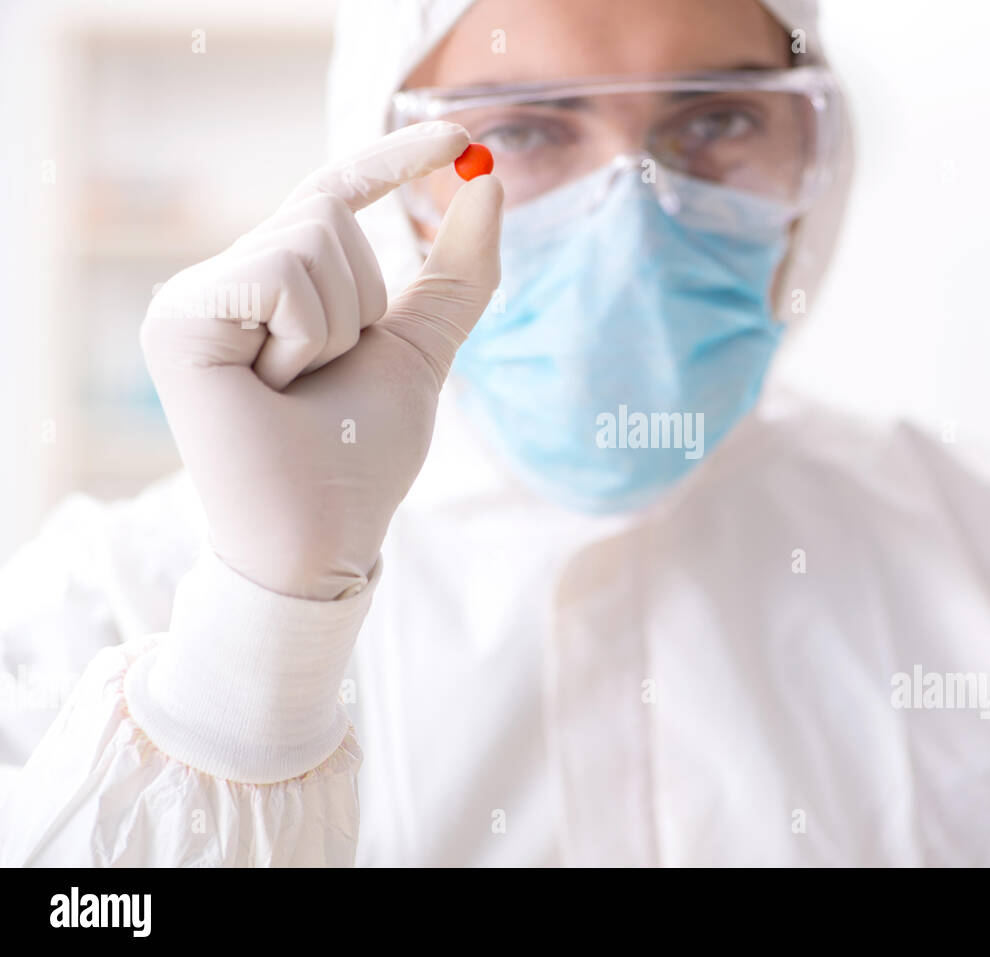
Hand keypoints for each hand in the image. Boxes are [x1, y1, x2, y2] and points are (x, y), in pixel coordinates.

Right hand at [141, 122, 502, 599]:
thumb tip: (490, 186)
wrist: (319, 536)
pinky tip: (271, 388)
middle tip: (324, 378)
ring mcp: (194, 294)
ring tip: (296, 389)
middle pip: (331, 214)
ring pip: (313, 238)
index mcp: (280, 286)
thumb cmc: (363, 457)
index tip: (460, 137)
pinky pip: (283, 273)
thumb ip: (454, 274)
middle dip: (363, 305)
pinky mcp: (176, 316)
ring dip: (338, 327)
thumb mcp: (421, 349)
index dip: (394, 160)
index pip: (335, 195)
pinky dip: (306, 337)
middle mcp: (229, 279)